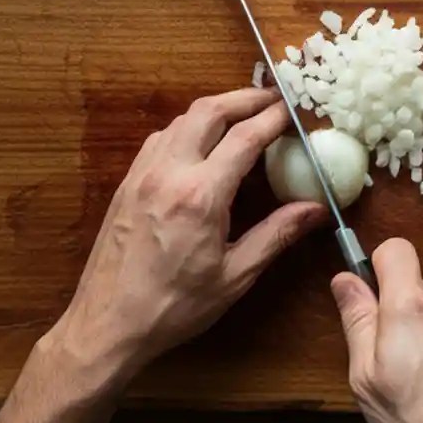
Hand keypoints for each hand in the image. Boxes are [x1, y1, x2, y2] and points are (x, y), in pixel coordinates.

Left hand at [47, 88, 326, 381]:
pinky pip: (160, 140)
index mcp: (200, 196)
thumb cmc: (175, 307)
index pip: (244, 138)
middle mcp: (168, 174)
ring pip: (180, 121)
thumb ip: (276, 234)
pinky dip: (188, 128)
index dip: (274, 118)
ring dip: (215, 110)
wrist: (107, 324)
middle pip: (208, 112)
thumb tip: (316, 210)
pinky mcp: (126, 185)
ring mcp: (142, 176)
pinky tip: (202, 143)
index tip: (295, 109)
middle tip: (273, 98)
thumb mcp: (236, 275)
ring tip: (242, 115)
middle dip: (244, 98)